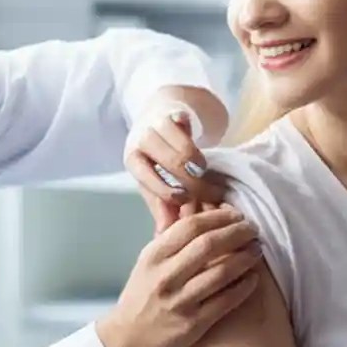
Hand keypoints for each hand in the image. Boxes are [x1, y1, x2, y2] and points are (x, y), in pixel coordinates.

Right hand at [96, 205, 262, 346]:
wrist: (128, 337)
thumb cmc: (142, 293)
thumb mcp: (147, 259)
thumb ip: (166, 230)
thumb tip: (181, 199)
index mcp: (154, 256)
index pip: (190, 226)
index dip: (218, 217)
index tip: (236, 214)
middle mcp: (165, 277)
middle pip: (208, 245)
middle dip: (237, 233)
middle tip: (253, 229)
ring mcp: (179, 302)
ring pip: (221, 273)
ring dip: (245, 258)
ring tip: (257, 249)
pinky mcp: (193, 324)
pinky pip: (225, 301)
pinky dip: (243, 287)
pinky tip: (253, 277)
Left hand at [124, 103, 225, 232]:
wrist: (157, 118)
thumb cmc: (155, 158)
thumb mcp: (153, 181)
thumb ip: (161, 206)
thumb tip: (165, 235)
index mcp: (133, 160)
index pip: (148, 177)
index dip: (168, 191)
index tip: (186, 200)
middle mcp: (142, 139)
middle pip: (172, 162)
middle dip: (195, 181)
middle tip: (213, 194)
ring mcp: (159, 124)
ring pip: (184, 146)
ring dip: (200, 164)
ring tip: (210, 176)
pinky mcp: (176, 112)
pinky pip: (189, 127)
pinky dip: (197, 141)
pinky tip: (205, 153)